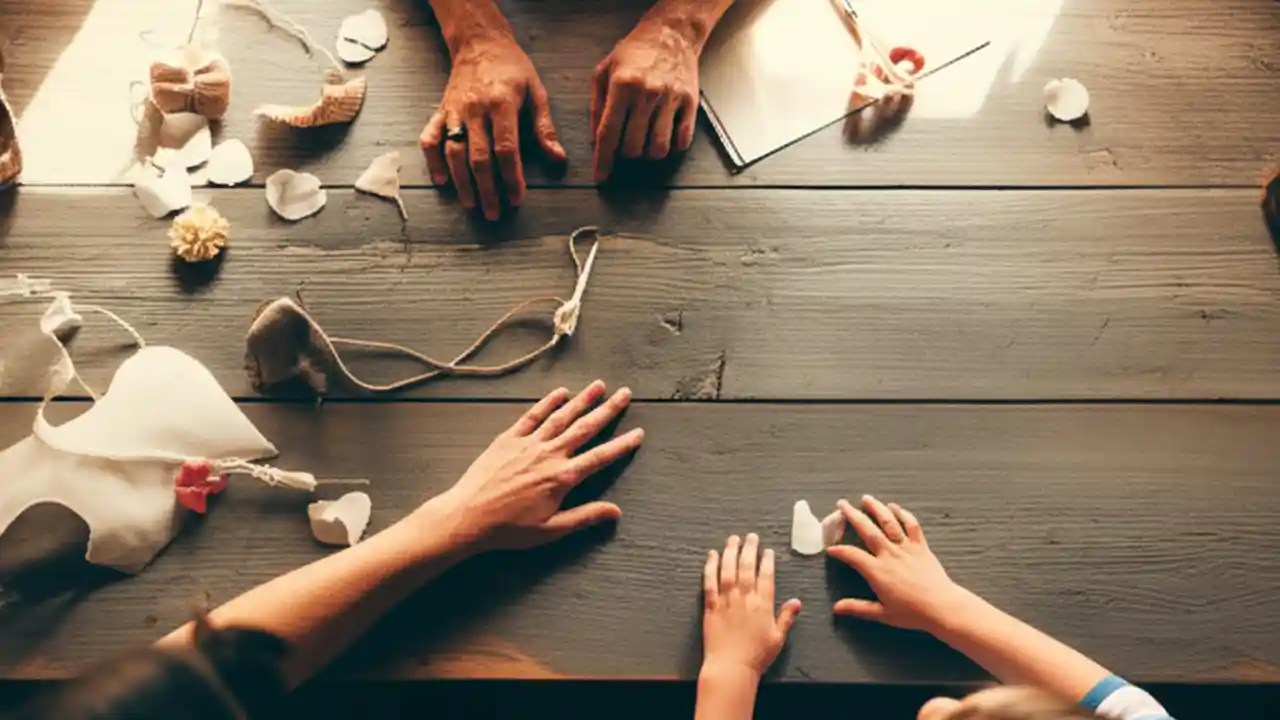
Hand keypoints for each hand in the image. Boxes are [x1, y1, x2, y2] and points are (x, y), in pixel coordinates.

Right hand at [420, 30, 565, 220]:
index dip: (511, 177)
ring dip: (461, 182)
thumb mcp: (537, 92)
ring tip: (471, 205)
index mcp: (501, 104)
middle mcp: (474, 109)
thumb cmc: (513, 68)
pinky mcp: (440, 111)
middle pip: (478, 157)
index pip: (506, 149)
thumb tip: (558, 159)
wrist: (481, 42)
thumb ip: (544, 128)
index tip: (517, 198)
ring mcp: (454, 111)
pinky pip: (430, 138)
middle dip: (487, 189)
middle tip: (494, 213)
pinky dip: (432, 160)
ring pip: (453, 152)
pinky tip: (441, 180)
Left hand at [442, 381, 642, 550]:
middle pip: (584, 428)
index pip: (600, 457)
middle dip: (607, 410)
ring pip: (561, 416)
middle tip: (625, 394)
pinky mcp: (508, 439)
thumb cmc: (509, 529)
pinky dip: (547, 403)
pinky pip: (532, 416)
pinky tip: (560, 393)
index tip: (638, 433)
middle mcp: (549, 454)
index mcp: (562, 478)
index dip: (622, 445)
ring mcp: (528, 444)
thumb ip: (585, 517)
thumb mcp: (551, 529)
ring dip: (582, 400)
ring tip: (598, 386)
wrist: (469, 516)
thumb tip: (615, 512)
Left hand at [591, 14, 700, 181]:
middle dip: (627, 153)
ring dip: (649, 154)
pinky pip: (682, 140)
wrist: (671, 33)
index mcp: (622, 85)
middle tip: (627, 143)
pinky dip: (673, 147)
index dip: (603, 160)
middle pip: (633, 146)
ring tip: (645, 142)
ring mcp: (671, 99)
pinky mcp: (690, 102)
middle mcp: (647, 93)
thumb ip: (596, 106)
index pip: (609, 133)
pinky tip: (665, 138)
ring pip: (658, 149)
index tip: (601, 176)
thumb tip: (595, 139)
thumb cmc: (635, 51)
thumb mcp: (604, 71)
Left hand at [701, 533, 801, 677]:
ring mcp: (726, 600)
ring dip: (730, 552)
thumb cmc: (757, 656)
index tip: (767, 550)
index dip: (767, 561)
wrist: (731, 667)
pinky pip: (709, 582)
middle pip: (747, 567)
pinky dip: (710, 567)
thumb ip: (786, 617)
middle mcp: (744, 598)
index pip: (766, 575)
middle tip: (751, 536)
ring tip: (733, 539)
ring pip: (728, 569)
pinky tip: (712, 555)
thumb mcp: (778, 638)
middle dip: (749, 549)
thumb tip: (797, 601)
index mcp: (763, 604)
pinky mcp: (710, 606)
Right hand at [827, 496, 969, 631]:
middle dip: (853, 515)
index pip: (852, 555)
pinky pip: (911, 525)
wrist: (942, 607)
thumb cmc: (912, 613)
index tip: (831, 548)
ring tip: (866, 498)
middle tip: (842, 504)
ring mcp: (906, 548)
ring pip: (888, 522)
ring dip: (876, 508)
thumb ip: (858, 608)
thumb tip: (837, 608)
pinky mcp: (921, 546)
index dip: (839, 550)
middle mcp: (889, 554)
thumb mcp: (882, 613)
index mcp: (877, 571)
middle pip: (867, 529)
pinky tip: (894, 507)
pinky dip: (902, 513)